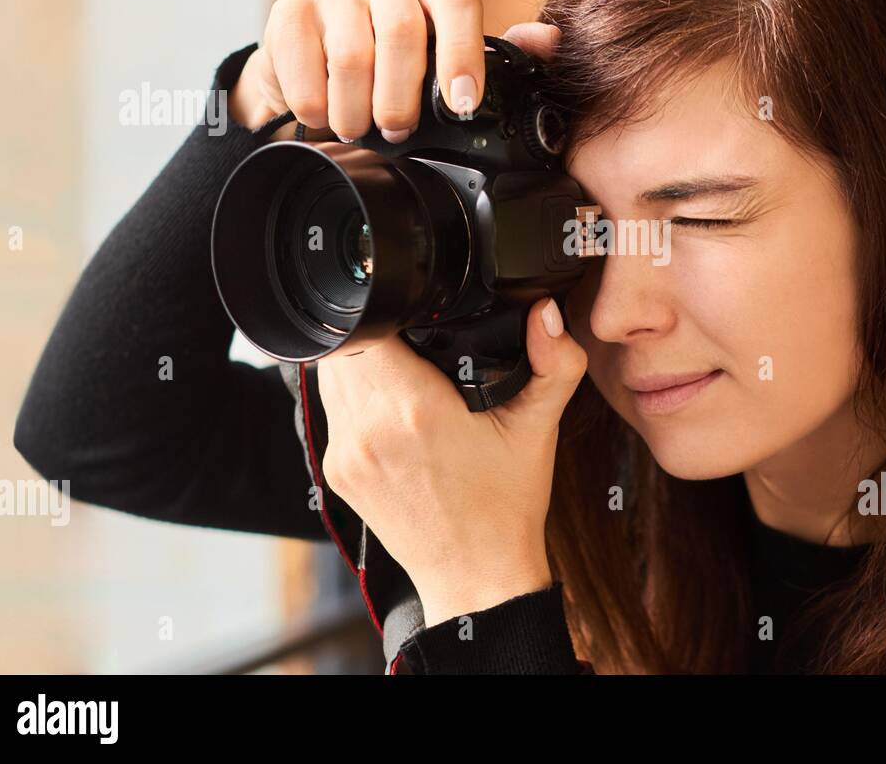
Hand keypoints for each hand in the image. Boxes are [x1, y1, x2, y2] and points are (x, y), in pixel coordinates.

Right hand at [228, 0, 561, 140]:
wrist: (319, 71)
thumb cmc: (396, 74)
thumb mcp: (449, 71)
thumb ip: (498, 58)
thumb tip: (550, 41)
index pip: (458, 4)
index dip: (462, 55)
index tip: (461, 105)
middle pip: (402, 31)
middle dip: (401, 96)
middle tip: (398, 132)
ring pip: (351, 52)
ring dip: (356, 106)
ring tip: (358, 129)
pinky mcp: (289, 10)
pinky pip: (300, 58)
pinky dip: (312, 100)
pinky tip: (320, 115)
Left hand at [317, 295, 587, 628]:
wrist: (477, 576)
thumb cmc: (506, 504)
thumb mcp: (540, 425)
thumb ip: (555, 361)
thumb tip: (547, 311)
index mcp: (414, 408)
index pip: (369, 328)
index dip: (388, 310)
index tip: (417, 314)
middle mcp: (368, 428)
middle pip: (345, 346)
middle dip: (376, 334)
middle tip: (416, 342)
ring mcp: (345, 452)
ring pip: (331, 376)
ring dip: (360, 363)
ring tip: (405, 373)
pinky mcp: (336, 471)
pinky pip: (333, 411)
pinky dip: (356, 399)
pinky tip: (393, 410)